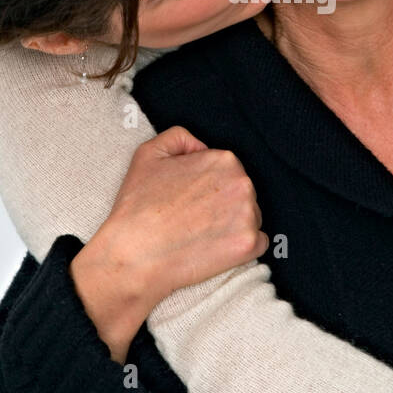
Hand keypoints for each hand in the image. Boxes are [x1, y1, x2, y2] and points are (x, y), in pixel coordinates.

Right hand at [71, 125, 269, 360]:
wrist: (134, 254)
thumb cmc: (138, 206)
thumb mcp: (149, 153)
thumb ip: (179, 138)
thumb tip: (201, 147)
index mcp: (225, 160)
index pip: (228, 172)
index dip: (208, 187)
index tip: (190, 201)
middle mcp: (242, 184)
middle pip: (242, 194)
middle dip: (223, 205)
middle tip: (194, 219)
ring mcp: (248, 215)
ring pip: (251, 217)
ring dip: (233, 225)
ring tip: (201, 235)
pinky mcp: (248, 245)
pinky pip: (258, 243)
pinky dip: (242, 247)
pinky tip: (216, 249)